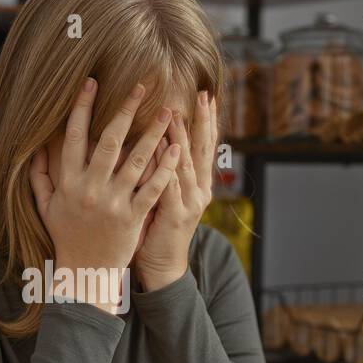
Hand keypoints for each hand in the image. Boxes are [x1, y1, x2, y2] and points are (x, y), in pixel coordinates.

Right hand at [30, 78, 180, 314]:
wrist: (84, 273)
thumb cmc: (66, 236)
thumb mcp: (46, 207)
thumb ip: (40, 177)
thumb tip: (34, 149)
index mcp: (68, 182)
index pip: (74, 137)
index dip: (82, 108)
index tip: (92, 82)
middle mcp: (90, 189)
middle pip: (109, 141)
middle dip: (125, 110)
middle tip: (140, 85)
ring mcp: (113, 204)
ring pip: (136, 161)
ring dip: (153, 133)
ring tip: (168, 111)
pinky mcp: (132, 218)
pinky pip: (152, 188)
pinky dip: (165, 168)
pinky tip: (176, 148)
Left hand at [134, 90, 217, 291]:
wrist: (163, 267)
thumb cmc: (158, 229)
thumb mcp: (165, 195)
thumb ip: (163, 170)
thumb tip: (154, 140)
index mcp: (199, 184)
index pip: (206, 146)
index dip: (208, 121)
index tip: (208, 96)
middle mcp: (200, 190)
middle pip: (204, 149)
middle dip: (203, 121)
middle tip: (205, 95)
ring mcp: (189, 203)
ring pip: (186, 164)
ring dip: (181, 137)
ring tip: (176, 113)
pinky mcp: (175, 216)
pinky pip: (168, 185)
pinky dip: (164, 165)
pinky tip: (160, 147)